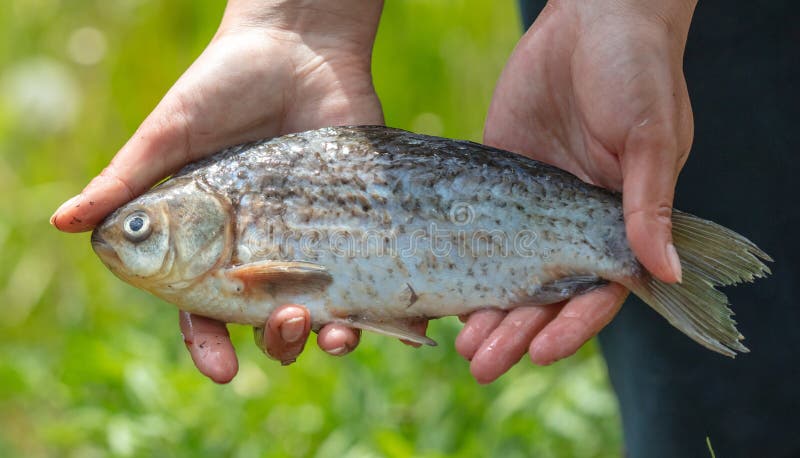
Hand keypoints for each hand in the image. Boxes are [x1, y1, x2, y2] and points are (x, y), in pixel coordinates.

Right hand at [51, 0, 383, 382]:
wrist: (297, 46)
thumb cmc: (223, 86)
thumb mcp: (170, 132)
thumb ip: (127, 179)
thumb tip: (63, 223)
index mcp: (209, 242)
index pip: (205, 308)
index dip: (209, 344)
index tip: (221, 369)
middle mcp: (261, 249)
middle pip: (265, 319)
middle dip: (276, 339)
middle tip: (285, 326)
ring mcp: (312, 239)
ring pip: (320, 310)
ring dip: (325, 334)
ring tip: (331, 332)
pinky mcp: (356, 223)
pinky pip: (368, 276)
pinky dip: (374, 308)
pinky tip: (378, 318)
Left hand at [458, 0, 695, 382]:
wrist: (591, 17)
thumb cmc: (636, 71)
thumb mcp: (650, 135)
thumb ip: (649, 202)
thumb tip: (663, 274)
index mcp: (617, 221)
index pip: (598, 290)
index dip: (573, 325)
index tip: (542, 351)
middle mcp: (571, 223)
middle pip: (544, 293)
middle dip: (517, 331)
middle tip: (483, 362)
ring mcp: (530, 205)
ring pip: (505, 270)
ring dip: (485, 308)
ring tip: (459, 342)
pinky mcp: (496, 178)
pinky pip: (474, 226)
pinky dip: (458, 258)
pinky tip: (436, 285)